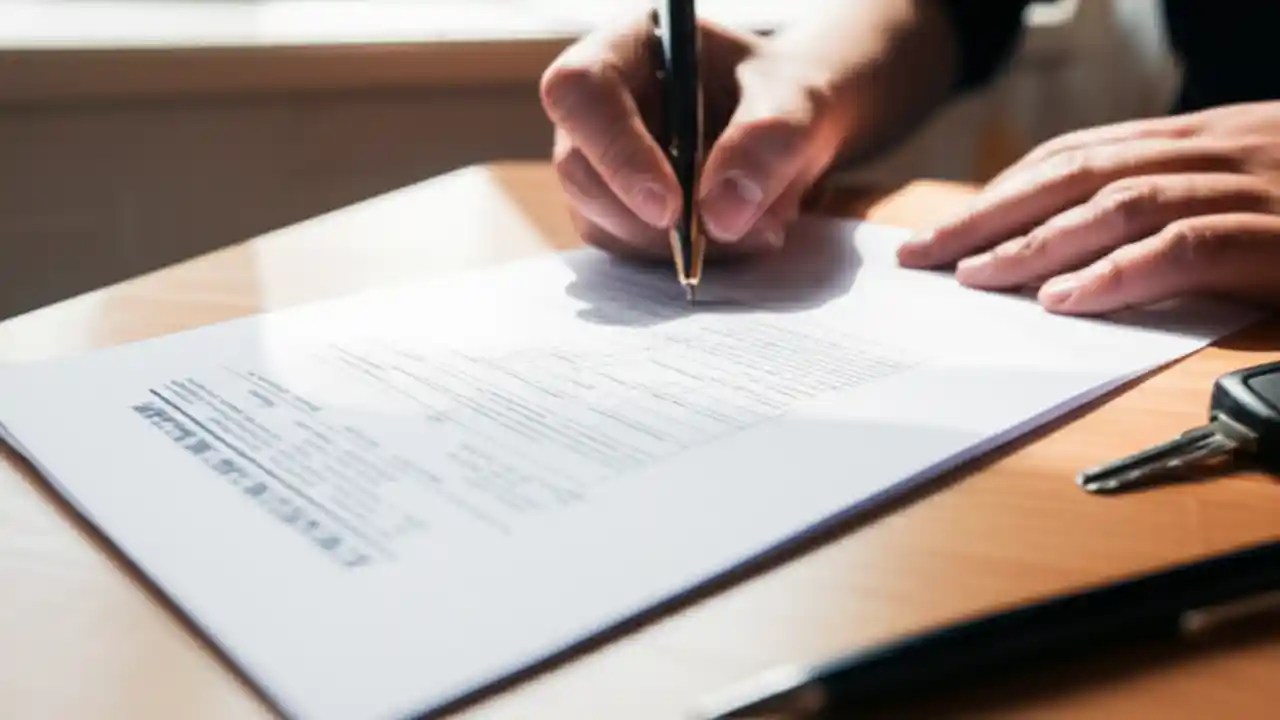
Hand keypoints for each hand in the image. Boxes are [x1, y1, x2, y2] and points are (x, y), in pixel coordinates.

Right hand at [539, 13, 847, 259]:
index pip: (581, 93)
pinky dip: (674, 257)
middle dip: (647, 218)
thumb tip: (719, 215)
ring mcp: (598, 159)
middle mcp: (597, 104)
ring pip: (597, 217)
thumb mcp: (797, 102)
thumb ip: (766, 142)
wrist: (791, 130)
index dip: (616, 152)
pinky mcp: (612, 207)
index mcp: (627, 48)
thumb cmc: (785, 96)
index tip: (670, 207)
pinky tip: (729, 240)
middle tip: (724, 232)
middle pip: (578, 168)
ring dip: (668, 244)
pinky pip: (622, 246)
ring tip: (750, 229)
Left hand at [898, 101, 1279, 314]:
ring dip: (1033, 244)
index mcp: (1209, 136)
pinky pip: (1185, 247)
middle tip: (922, 255)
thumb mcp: (1254, 192)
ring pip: (1117, 204)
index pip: (1081, 153)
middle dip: (989, 215)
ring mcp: (1256, 187)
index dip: (1006, 190)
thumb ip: (1179, 207)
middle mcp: (1222, 149)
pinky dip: (1116, 274)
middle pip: (1076, 173)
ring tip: (971, 280)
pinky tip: (1063, 300)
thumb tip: (1085, 251)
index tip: (950, 228)